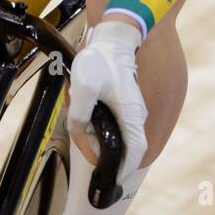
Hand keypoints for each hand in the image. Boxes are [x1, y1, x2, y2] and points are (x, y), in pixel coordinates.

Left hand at [67, 19, 147, 181]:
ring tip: (80, 117)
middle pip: (125, 146)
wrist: (115, 37)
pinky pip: (115, 123)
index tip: (110, 176)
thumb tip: (80, 132)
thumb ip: (79, 115)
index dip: (123, 168)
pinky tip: (86, 108)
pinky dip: (99, 123)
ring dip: (96, 133)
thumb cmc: (101, 60)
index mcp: (130, 115)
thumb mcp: (83, 87)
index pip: (135, 152)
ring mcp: (132, 109)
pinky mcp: (126, 103)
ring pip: (118, 134)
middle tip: (83, 139)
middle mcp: (136, 115)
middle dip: (101, 149)